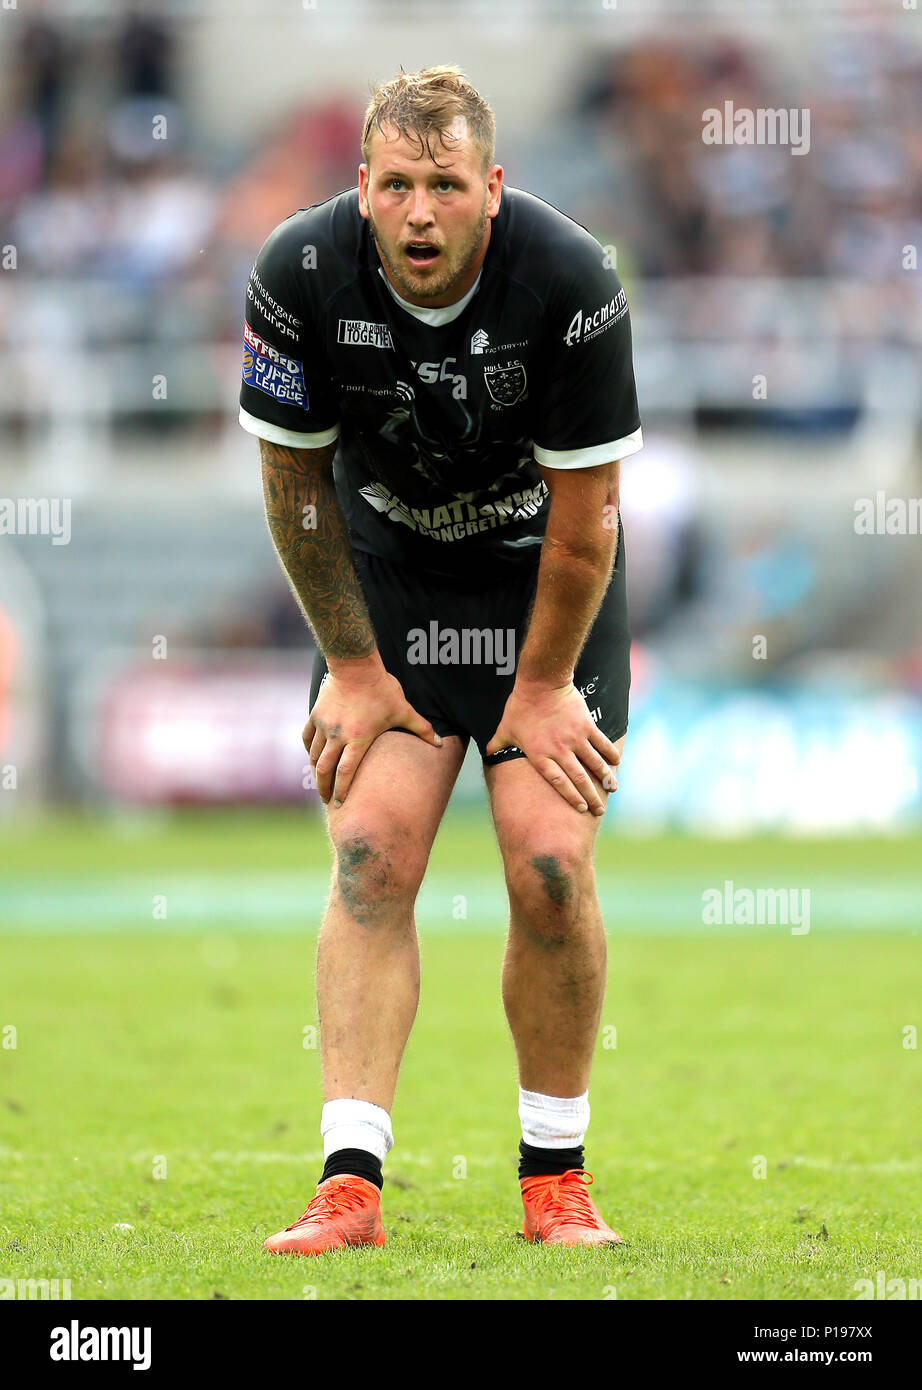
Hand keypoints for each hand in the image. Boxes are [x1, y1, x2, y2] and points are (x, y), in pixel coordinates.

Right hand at [304, 667, 441, 806]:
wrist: (356, 667)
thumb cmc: (382, 689)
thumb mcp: (403, 710)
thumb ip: (421, 728)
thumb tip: (439, 743)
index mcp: (359, 739)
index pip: (346, 772)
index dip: (342, 790)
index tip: (341, 803)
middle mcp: (338, 735)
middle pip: (324, 770)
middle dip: (324, 788)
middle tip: (326, 799)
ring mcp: (324, 725)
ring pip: (314, 755)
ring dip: (315, 771)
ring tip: (319, 781)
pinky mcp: (315, 715)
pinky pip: (307, 738)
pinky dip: (309, 750)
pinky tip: (313, 757)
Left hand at [485, 680, 620, 814]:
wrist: (540, 683)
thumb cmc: (520, 707)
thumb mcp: (504, 729)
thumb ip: (496, 744)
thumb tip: (486, 753)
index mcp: (540, 755)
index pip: (558, 783)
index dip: (571, 797)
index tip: (581, 809)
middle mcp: (559, 750)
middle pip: (579, 779)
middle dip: (591, 797)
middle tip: (599, 809)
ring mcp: (575, 738)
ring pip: (594, 764)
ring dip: (605, 778)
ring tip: (613, 788)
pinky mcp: (586, 725)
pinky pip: (602, 743)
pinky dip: (611, 753)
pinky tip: (616, 763)